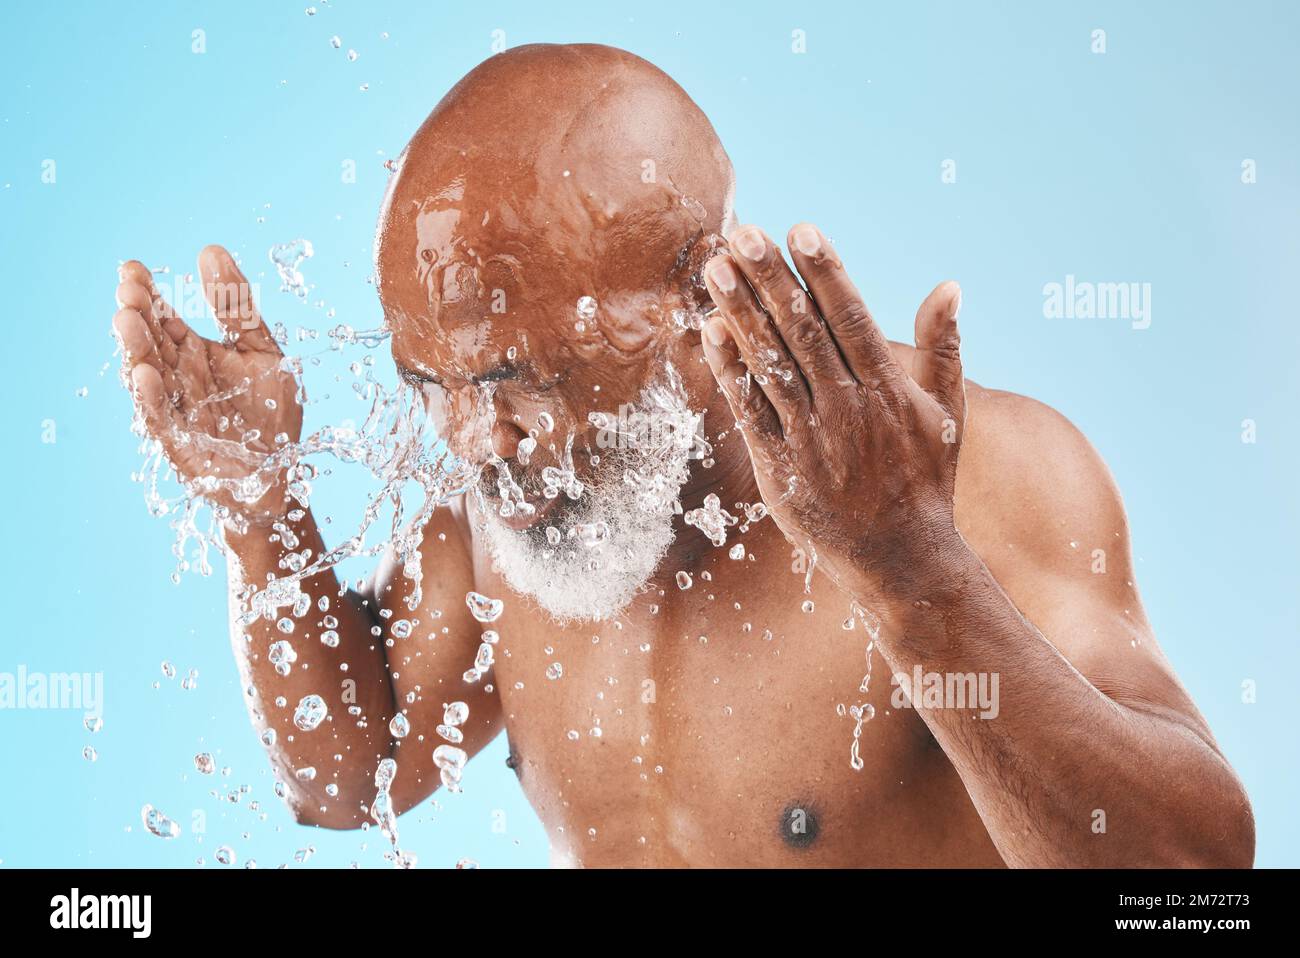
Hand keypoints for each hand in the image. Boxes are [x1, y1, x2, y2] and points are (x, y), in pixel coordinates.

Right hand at [112, 245, 303, 526]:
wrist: (282, 475)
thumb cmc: (271, 415)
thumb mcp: (262, 351)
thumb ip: (237, 307)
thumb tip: (210, 250)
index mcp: (196, 355)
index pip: (164, 319)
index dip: (148, 294)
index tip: (132, 266)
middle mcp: (180, 381)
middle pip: (151, 343)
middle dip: (138, 314)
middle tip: (128, 287)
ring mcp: (177, 412)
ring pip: (147, 377)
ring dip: (135, 349)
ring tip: (126, 319)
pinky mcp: (181, 445)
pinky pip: (160, 420)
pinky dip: (151, 399)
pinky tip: (145, 374)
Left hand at [700, 223, 966, 603]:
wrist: (901, 560)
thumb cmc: (926, 480)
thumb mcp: (947, 414)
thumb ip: (945, 348)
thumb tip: (951, 284)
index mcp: (889, 391)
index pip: (851, 317)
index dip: (824, 271)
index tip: (801, 228)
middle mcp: (848, 409)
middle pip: (803, 332)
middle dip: (771, 279)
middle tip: (743, 232)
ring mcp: (811, 439)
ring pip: (771, 365)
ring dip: (741, 313)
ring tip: (716, 266)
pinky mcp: (780, 468)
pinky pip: (750, 411)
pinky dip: (730, 371)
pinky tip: (710, 330)